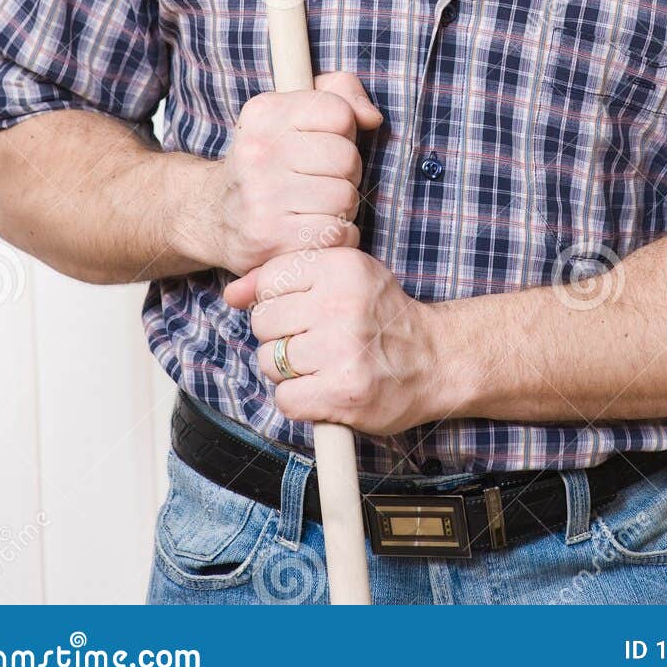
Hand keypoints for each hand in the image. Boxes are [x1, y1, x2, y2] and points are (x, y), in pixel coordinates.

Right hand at [176, 71, 383, 276]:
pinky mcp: (269, 238)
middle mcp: (257, 151)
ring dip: (341, 208)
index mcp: (265, 113)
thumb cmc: (271, 160)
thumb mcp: (294, 113)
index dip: (344, 132)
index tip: (321, 144)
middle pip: (347, 158)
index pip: (340, 113)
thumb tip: (373, 118)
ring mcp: (261, 196)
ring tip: (314, 206)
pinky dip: (337, 236)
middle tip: (319, 181)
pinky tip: (313, 231)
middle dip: (344, 174)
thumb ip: (342, 95)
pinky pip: (338, 233)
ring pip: (345, 197)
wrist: (213, 215)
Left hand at [222, 247, 443, 435]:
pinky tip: (322, 390)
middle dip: (280, 336)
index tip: (301, 312)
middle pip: (263, 322)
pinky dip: (298, 400)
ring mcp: (342, 350)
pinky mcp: (342, 392)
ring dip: (287, 371)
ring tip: (320, 366)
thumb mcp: (344, 277)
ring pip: (270, 361)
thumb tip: (231, 294)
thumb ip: (285, 277)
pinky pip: (285, 398)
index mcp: (341, 266)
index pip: (270, 280)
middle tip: (313, 341)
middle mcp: (341, 304)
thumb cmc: (383, 317)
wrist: (436, 360)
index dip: (277, 301)